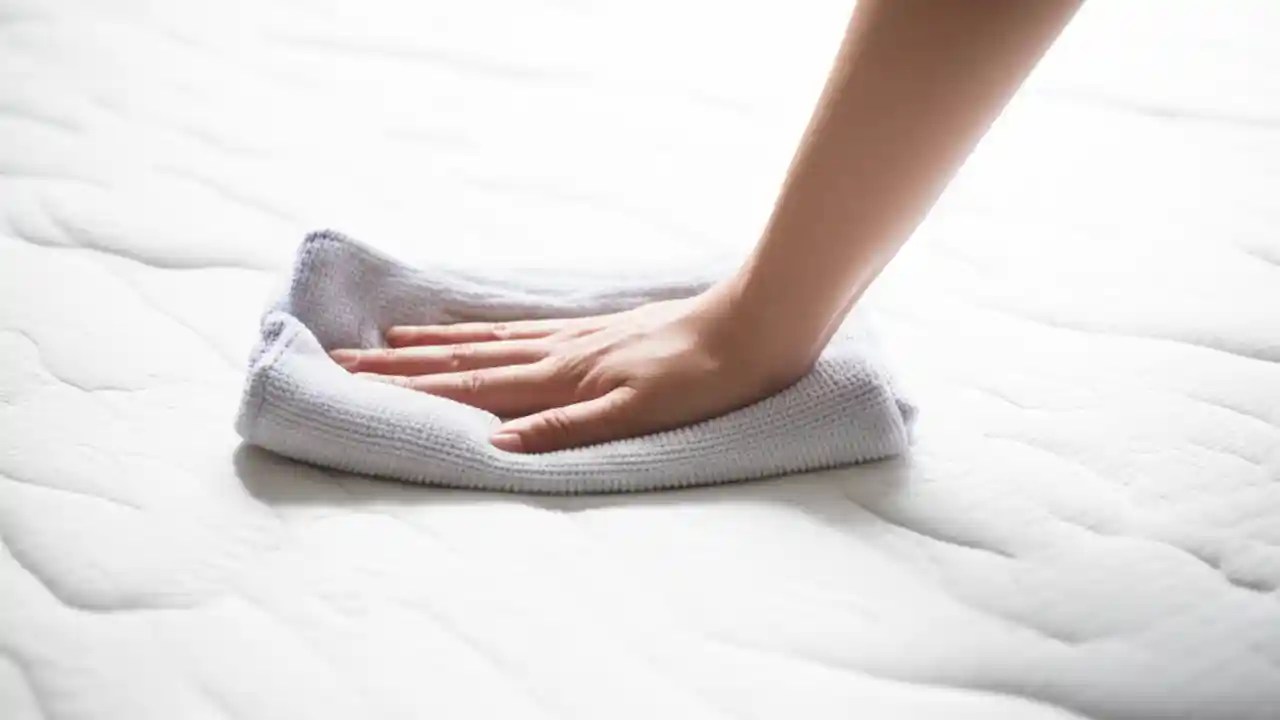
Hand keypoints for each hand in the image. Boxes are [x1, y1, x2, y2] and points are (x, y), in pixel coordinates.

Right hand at [329, 284, 811, 452]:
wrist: (753, 327)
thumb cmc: (702, 381)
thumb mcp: (638, 417)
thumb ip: (566, 430)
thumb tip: (495, 442)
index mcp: (560, 380)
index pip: (468, 387)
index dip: (407, 388)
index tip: (352, 382)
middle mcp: (556, 354)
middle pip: (463, 360)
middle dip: (400, 364)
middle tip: (344, 358)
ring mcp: (573, 338)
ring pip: (487, 340)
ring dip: (434, 344)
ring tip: (390, 338)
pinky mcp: (594, 331)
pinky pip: (523, 327)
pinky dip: (485, 327)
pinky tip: (477, 327)